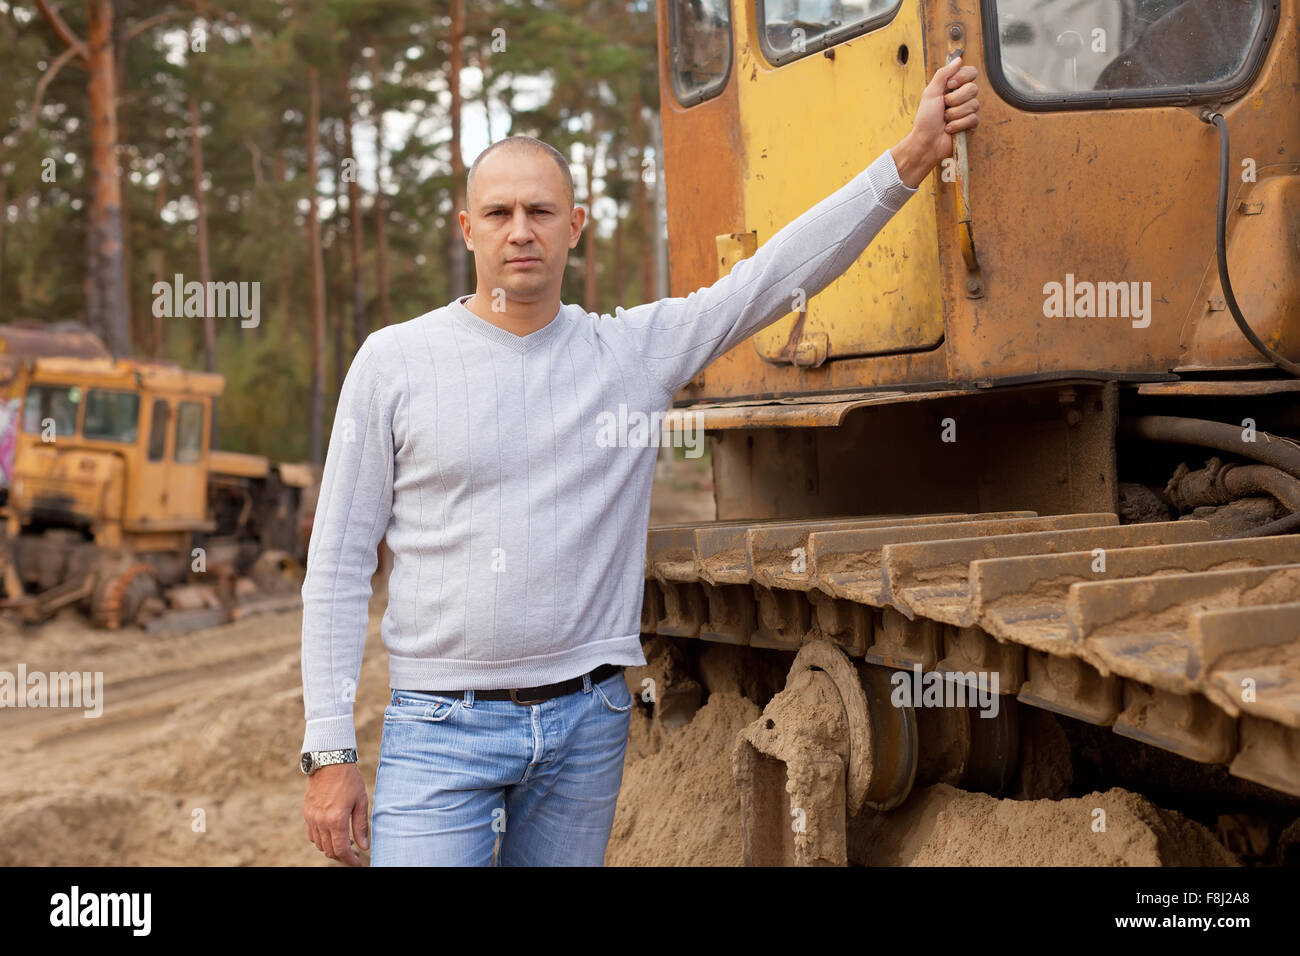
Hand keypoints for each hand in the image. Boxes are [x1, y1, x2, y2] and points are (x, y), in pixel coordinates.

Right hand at [304, 762, 369, 865]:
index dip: (350, 860)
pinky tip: (332, 833)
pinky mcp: (307, 812)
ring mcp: (312, 818)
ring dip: (331, 848)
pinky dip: (322, 840)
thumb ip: (361, 826)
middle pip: (329, 850)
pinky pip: (312, 835)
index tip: (358, 863)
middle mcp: (321, 821)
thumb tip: (364, 846)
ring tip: (345, 843)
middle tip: (354, 852)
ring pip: (319, 845)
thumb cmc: (349, 779)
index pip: (342, 850)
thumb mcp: (361, 801)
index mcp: (336, 820)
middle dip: (342, 856)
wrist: (329, 761)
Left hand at [891, 57, 980, 188]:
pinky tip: (949, 129)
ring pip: (974, 105)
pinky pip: (973, 119)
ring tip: (945, 120)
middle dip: (955, 99)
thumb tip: (958, 59)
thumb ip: (943, 74)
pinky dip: (958, 124)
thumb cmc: (925, 119)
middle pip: (973, 88)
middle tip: (944, 106)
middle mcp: (963, 98)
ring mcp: (968, 111)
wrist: (925, 142)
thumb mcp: (931, 92)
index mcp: (954, 87)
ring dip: (954, 114)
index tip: (949, 85)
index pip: (971, 72)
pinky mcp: (971, 126)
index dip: (962, 78)